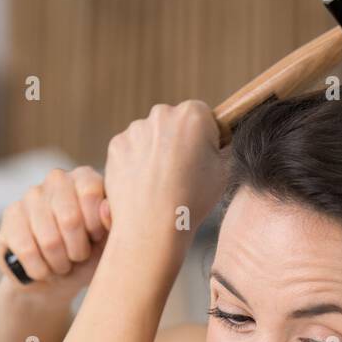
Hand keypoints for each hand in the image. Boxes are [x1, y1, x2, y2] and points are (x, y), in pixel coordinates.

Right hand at [0, 166, 111, 296]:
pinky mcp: (10, 215)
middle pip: (69, 219)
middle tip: (78, 258)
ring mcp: (30, 195)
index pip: (90, 192)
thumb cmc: (90, 259)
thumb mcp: (111, 247)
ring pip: (48, 240)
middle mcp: (57, 180)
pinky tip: (44, 269)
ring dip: (60, 264)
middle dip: (78, 251)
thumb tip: (106, 209)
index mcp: (86, 179)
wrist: (56, 281)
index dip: (95, 227)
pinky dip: (40, 270)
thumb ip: (115, 226)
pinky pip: (27, 250)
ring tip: (63, 265)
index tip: (96, 240)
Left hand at [102, 100, 230, 276]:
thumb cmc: (192, 202)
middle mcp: (161, 114)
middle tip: (182, 175)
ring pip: (150, 136)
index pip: (203, 115)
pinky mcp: (116, 145)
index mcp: (193, 115)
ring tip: (161, 184)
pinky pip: (131, 149)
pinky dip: (136, 163)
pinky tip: (144, 185)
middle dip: (178, 141)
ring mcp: (135, 129)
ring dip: (156, 152)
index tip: (202, 160)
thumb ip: (223, 147)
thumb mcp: (225, 173)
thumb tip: (220, 140)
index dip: (205, 138)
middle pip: (174, 122)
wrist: (153, 228)